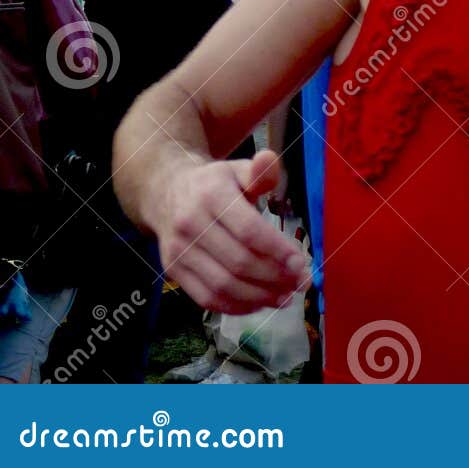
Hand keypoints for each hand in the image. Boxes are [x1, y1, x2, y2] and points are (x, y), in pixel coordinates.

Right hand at [157, 149, 308, 313]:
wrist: (167, 192)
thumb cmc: (214, 183)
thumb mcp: (237, 170)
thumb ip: (259, 171)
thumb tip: (269, 161)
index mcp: (210, 195)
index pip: (248, 230)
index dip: (276, 250)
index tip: (300, 262)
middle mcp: (190, 224)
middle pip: (238, 262)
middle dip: (274, 277)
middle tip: (300, 283)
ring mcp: (178, 251)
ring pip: (223, 286)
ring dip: (259, 297)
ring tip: (286, 296)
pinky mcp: (174, 272)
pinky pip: (207, 299)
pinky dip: (237, 306)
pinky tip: (260, 302)